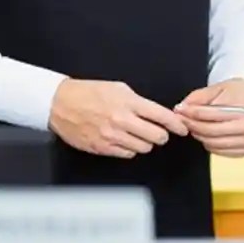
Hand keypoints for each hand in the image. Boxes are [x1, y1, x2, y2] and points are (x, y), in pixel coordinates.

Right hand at [49, 79, 188, 158]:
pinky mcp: (102, 148)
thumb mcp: (119, 88)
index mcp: (128, 103)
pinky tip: (126, 140)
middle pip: (157, 136)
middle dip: (162, 135)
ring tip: (140, 134)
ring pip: (144, 148)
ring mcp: (112, 136)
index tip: (182, 128)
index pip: (161, 116)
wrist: (61, 104)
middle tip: (160, 132)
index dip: (176, 124)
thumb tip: (158, 113)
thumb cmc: (89, 93)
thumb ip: (139, 101)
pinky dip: (131, 148)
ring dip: (146, 142)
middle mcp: (122, 121)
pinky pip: (127, 154)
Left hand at [174, 78, 243, 157]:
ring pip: (215, 143)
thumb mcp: (218, 88)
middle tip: (182, 120)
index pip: (213, 114)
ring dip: (199, 136)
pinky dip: (209, 145)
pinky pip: (220, 152)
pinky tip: (205, 135)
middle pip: (212, 131)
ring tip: (193, 127)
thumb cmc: (235, 93)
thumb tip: (182, 107)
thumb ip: (199, 96)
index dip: (193, 113)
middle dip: (193, 125)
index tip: (181, 110)